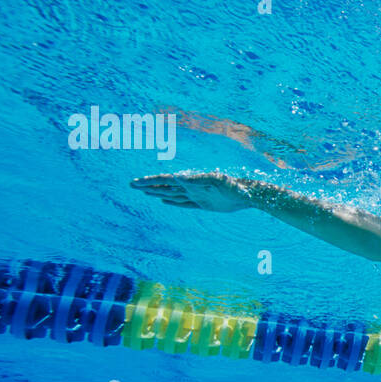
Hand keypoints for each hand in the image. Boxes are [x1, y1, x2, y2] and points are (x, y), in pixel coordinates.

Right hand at [131, 171, 253, 211]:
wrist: (249, 194)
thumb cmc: (236, 186)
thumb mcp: (218, 181)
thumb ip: (198, 180)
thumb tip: (179, 177)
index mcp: (192, 181)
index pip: (166, 180)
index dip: (150, 181)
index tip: (136, 182)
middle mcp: (192, 187)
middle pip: (165, 186)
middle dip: (148, 186)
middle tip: (132, 184)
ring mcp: (197, 195)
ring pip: (172, 194)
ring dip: (157, 192)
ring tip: (143, 191)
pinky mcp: (204, 204)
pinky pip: (184, 204)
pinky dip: (173, 202)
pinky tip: (164, 200)